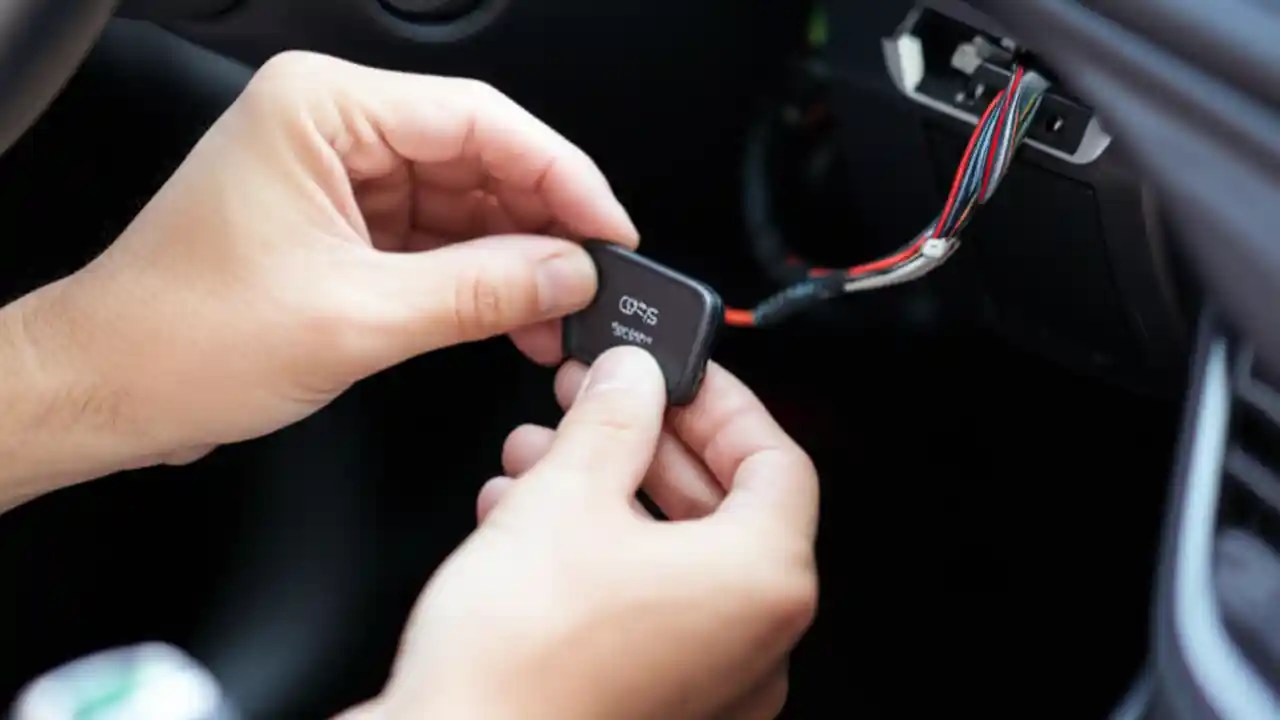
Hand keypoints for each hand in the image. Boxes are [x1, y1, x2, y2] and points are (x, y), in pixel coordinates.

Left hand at [0, 51, 635, 487]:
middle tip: (595, 278)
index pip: (477, 121)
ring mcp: (336, 176)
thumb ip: (478, 292)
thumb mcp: (356, 318)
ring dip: (516, 257)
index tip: (609, 228)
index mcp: (319, 110)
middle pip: (477, 157)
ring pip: (462, 201)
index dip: (560, 176)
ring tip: (561, 311)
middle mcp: (329, 129)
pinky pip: (434, 237)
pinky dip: (479, 277)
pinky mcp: (340, 224)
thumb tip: (566, 274)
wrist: (108, 389)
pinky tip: (518, 313)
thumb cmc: (180, 337)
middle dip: (542, 222)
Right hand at [362, 347, 819, 719]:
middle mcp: (754, 643)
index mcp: (763, 584)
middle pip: (722, 508)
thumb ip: (612, 418)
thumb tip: (632, 379)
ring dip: (610, 493)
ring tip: (544, 455)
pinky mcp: (658, 706)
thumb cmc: (519, 665)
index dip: (720, 404)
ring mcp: (709, 685)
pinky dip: (600, 555)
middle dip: (647, 444)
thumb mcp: (563, 498)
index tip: (672, 376)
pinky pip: (647, 607)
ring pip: (674, 557)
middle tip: (601, 401)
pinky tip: (529, 521)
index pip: (775, 461)